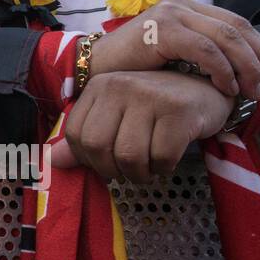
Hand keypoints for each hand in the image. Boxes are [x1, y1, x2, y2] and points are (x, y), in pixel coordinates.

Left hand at [56, 70, 232, 182]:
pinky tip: (169, 158)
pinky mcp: (178, 110)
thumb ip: (86, 139)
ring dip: (140, 173)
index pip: (76, 135)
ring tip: (150, 165)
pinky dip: (164, 167)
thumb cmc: (157, 108)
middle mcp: (120, 85)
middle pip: (98, 146)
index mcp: (99, 86)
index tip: (109, 162)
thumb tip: (52, 161)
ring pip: (129, 156)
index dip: (89, 159)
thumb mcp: (118, 117)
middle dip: (113, 170)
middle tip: (131, 169)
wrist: (207, 91)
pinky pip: (161, 157)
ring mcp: (149, 95)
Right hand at [89, 0, 259, 100]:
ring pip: (226, 37)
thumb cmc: (134, 70)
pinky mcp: (162, 28)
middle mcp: (181, 4)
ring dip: (246, 67)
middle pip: (238, 28)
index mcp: (188, 8)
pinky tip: (226, 87)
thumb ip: (203, 55)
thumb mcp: (176, 58)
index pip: (237, 24)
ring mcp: (171, 13)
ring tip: (251, 93)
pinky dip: (222, 69)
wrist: (93, 70)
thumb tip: (245, 73)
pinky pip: (205, 49)